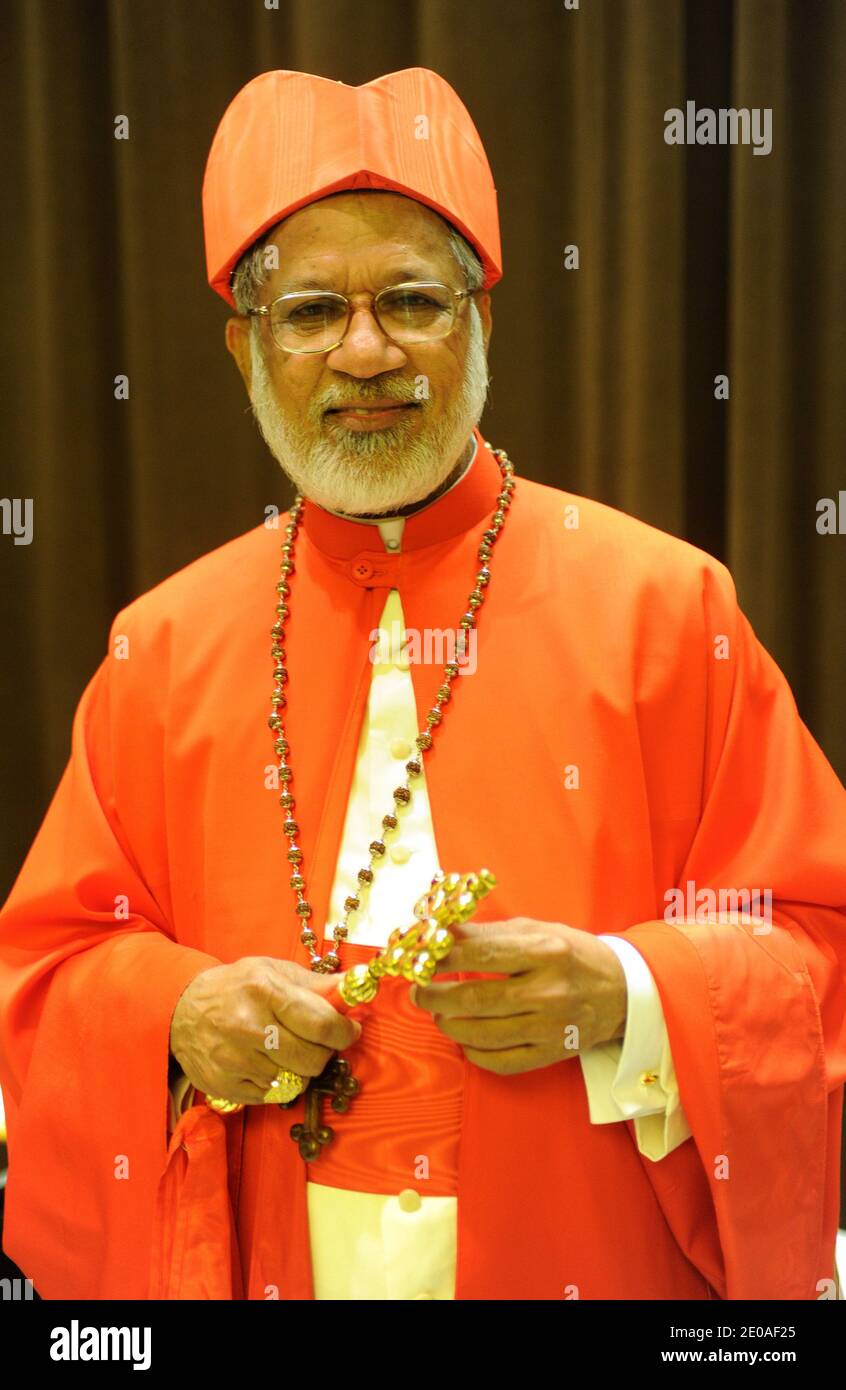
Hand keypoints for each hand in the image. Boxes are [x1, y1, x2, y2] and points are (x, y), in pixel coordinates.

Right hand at [169, 956, 360, 1103]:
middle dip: (324, 1051)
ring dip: (302, 1069)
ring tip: (289, 1050)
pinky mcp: (226, 1087)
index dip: (345, 1032)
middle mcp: (248, 1027)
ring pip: (296, 1081)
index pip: (322, 1024)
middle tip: (317, 1040)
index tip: (349, 1030)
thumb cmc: (238, 987)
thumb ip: (318, 984)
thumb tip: (356, 987)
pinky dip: (279, 1083)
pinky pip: (274, 1095)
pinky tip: (268, 1063)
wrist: (181, 1010)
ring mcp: (235, 1061)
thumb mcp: (275, 972)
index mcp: (265, 991)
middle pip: (313, 1059)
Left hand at [410, 919, 627, 1075]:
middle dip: (434, 996)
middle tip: (419, 991)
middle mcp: (547, 991)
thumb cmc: (573, 953)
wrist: (623, 991)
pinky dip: (474, 1052)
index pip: (479, 954)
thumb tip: (441, 933)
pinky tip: (465, 1038)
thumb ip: (489, 933)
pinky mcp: (551, 1054)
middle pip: (474, 1000)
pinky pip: (500, 1062)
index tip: (421, 959)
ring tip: (438, 1013)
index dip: (441, 958)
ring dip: (449, 1024)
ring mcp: (549, 1027)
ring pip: (482, 1034)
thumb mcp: (536, 930)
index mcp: (544, 951)